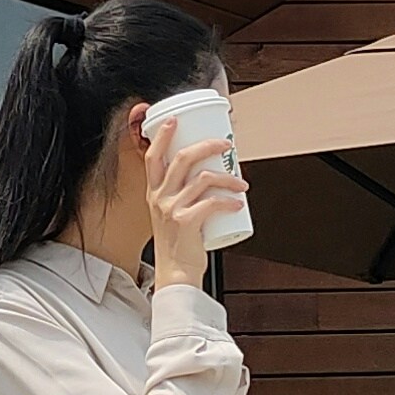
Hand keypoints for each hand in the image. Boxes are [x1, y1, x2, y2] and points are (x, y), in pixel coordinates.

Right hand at [143, 111, 245, 288]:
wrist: (176, 273)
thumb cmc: (178, 243)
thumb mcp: (171, 214)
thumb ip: (184, 195)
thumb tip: (212, 175)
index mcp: (154, 192)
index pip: (152, 157)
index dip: (162, 136)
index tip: (175, 120)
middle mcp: (160, 198)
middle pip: (182, 159)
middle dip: (206, 146)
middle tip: (225, 145)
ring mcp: (172, 209)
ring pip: (202, 179)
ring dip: (227, 177)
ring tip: (242, 184)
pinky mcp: (186, 223)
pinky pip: (211, 203)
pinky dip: (228, 200)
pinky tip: (239, 203)